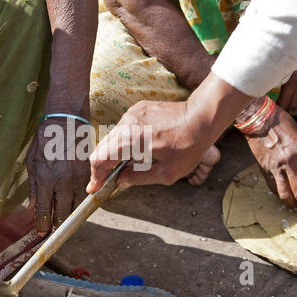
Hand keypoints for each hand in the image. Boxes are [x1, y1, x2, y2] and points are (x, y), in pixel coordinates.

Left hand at [26, 117, 90, 232]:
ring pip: (77, 206)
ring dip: (70, 215)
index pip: (44, 209)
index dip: (42, 224)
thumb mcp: (32, 162)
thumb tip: (31, 207)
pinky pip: (86, 194)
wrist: (67, 122)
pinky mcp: (89, 173)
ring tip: (64, 220)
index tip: (40, 232)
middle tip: (52, 230)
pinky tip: (75, 205)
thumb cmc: (46, 140)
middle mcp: (63, 181)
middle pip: (63, 212)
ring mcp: (79, 178)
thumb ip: (32, 187)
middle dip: (57, 224)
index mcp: (46, 179)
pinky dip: (80, 202)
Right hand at [88, 99, 214, 192]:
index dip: (95, 176)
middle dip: (102, 166)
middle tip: (106, 182)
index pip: (100, 159)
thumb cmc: (188, 146)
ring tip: (121, 168)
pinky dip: (124, 140)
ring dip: (113, 153)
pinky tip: (135, 151)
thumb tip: (121, 182)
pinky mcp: (138, 108)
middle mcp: (127, 124)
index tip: (95, 188)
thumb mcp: (166, 173)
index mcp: (130, 140)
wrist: (201, 117)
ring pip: (112, 137)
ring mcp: (132, 113)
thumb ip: (139, 178)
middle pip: (102, 148)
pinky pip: (124, 127)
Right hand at [245, 104, 296, 211]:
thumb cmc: (283, 126)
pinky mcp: (265, 170)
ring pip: (285, 195)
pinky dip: (280, 194)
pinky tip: (284, 194)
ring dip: (292, 204)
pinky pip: (274, 188)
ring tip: (296, 205)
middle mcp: (291, 161)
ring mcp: (277, 167)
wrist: (260, 120)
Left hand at [278, 54, 296, 111]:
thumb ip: (273, 74)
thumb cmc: (287, 51)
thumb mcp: (279, 64)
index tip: (274, 110)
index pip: (284, 100)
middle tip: (279, 112)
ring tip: (287, 109)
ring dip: (294, 106)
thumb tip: (262, 82)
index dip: (280, 107)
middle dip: (286, 109)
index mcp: (290, 80)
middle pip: (293, 102)